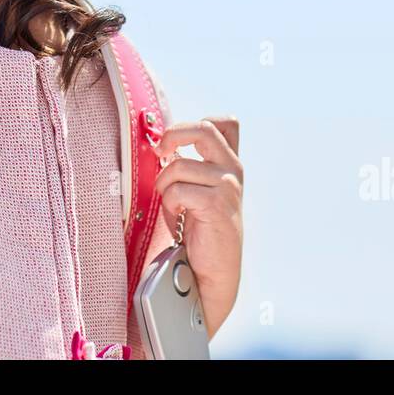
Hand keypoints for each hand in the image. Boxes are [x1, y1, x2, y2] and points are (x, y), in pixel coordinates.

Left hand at [153, 116, 242, 339]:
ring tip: (173, 206)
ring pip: (179, 166)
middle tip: (160, 151)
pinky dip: (169, 204)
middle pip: (203, 129)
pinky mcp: (217, 204)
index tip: (173, 141)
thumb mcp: (199, 190)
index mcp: (230, 163)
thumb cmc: (200, 230)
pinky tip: (178, 218)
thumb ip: (191, 167)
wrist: (212, 270)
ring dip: (165, 185)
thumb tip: (162, 145)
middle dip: (173, 135)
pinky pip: (177, 191)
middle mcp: (233, 169)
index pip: (225, 123)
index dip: (194, 123)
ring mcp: (228, 186)